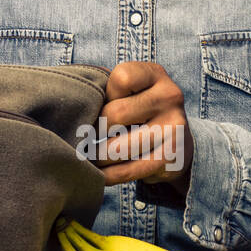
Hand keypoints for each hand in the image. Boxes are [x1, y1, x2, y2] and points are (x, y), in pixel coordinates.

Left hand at [97, 61, 193, 189]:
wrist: (177, 139)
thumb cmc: (139, 110)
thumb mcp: (130, 90)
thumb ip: (107, 91)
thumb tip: (72, 115)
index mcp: (155, 74)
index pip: (121, 78)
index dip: (106, 94)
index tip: (106, 104)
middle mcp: (169, 97)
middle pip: (115, 115)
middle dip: (95, 130)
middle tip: (86, 139)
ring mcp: (174, 127)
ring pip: (117, 148)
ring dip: (97, 157)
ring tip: (90, 157)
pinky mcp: (171, 157)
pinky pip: (128, 170)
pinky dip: (109, 175)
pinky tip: (101, 175)